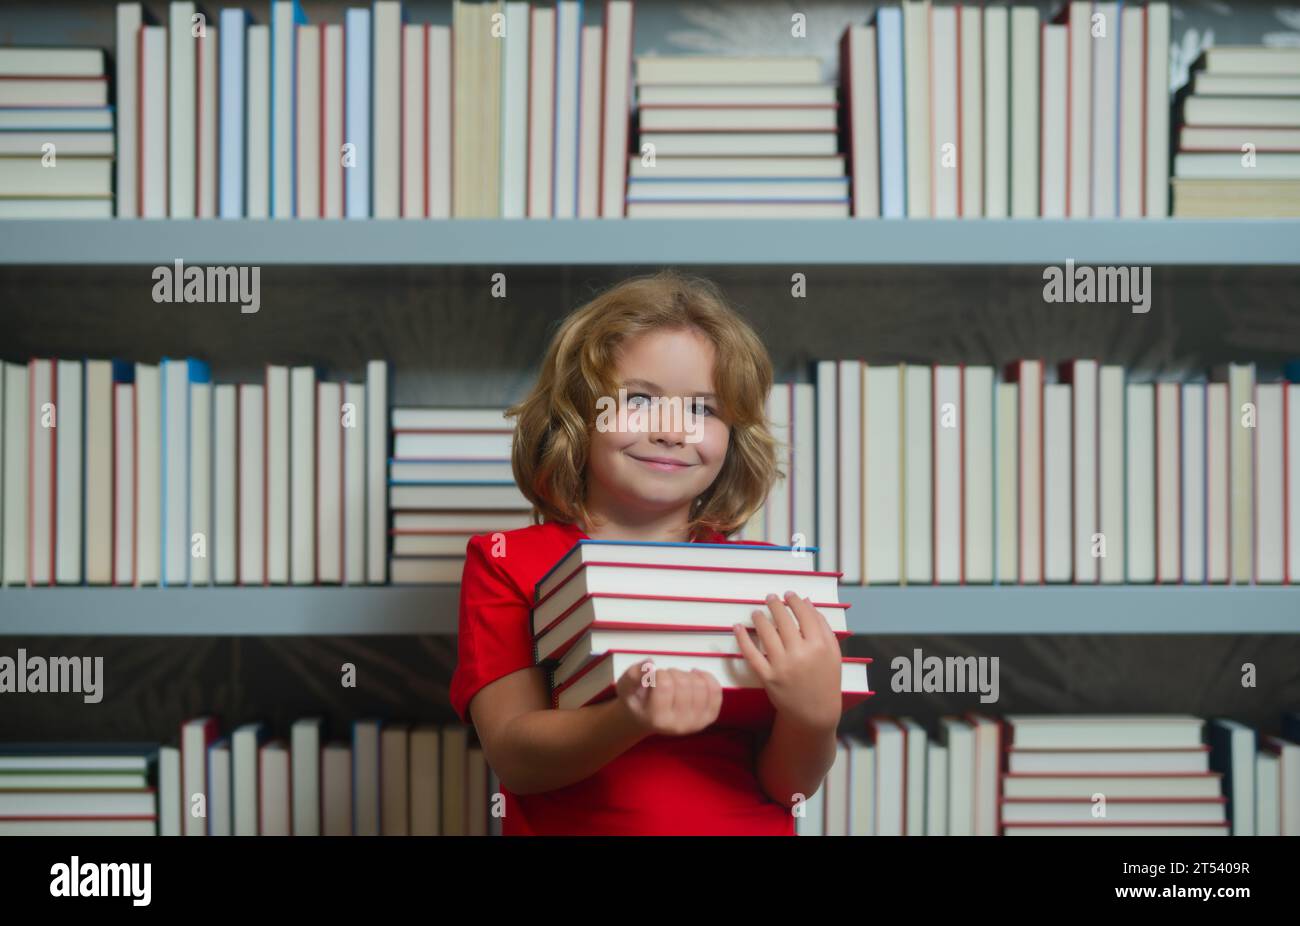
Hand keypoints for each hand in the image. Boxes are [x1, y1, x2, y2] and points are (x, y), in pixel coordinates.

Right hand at [614, 659, 722, 735]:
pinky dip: (706, 678)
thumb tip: (650, 664)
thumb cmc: (636, 700)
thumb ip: (634, 674)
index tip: (653, 676)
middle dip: (673, 673)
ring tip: (676, 681)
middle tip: (664, 679)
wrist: (645, 717)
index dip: (659, 673)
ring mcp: (696, 722)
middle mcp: (679, 725)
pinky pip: (716, 691)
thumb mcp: (625, 686)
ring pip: (701, 685)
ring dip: (687, 675)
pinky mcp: (709, 718)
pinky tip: (694, 676)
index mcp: (657, 719)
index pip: (665, 684)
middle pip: (684, 684)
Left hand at [734, 592, 842, 731]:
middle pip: (783, 620)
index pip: (804, 615)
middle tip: (770, 598)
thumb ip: (823, 626)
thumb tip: (807, 602)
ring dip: (759, 618)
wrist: (815, 712)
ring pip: (766, 633)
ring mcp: (782, 666)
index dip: (794, 602)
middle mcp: (801, 654)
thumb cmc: (826, 679)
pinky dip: (742, 639)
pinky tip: (738, 627)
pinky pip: (751, 654)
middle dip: (775, 605)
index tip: (788, 595)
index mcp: (819, 646)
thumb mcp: (833, 653)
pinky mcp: (768, 677)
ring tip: (756, 612)